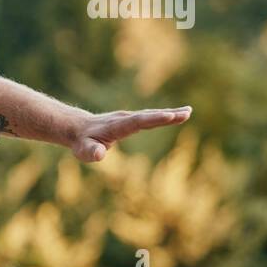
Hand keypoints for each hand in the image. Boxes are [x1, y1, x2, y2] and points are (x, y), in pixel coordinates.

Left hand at [71, 107, 191, 162]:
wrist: (78, 128)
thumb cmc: (82, 142)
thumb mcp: (83, 151)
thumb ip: (92, 152)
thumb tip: (99, 154)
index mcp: (116, 126)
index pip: (137, 122)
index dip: (152, 119)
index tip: (168, 116)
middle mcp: (124, 118)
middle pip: (148, 116)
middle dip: (167, 115)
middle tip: (186, 113)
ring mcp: (128, 117)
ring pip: (151, 114)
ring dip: (170, 113)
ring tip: (188, 112)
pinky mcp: (132, 119)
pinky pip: (150, 116)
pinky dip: (165, 115)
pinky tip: (179, 114)